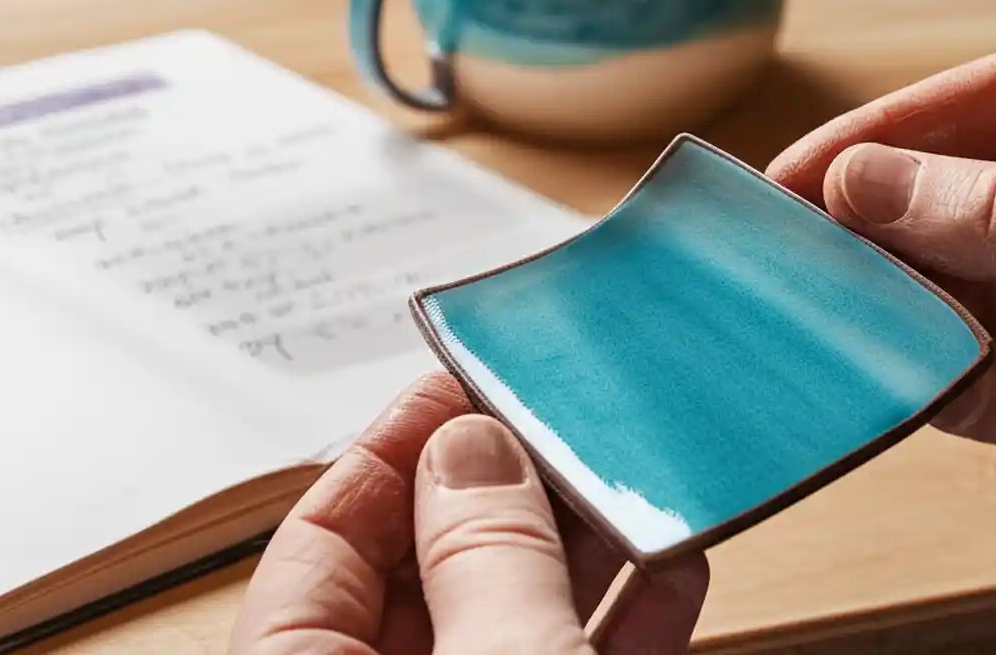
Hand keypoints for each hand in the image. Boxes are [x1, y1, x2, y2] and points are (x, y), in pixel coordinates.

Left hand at [229, 372, 708, 653]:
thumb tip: (472, 446)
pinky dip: (630, 616)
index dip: (392, 448)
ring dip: (584, 547)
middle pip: (428, 567)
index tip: (459, 380)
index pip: (322, 539)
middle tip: (561, 416)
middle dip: (505, 488)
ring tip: (632, 471)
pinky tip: (673, 559)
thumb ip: (484, 556)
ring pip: (514, 615)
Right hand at [768, 36, 995, 565]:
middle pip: (972, 196)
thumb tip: (869, 180)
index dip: (900, 130)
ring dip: (902, 308)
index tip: (808, 166)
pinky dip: (939, 381)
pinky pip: (986, 380)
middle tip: (793, 245)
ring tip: (830, 314)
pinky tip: (899, 373)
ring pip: (967, 292)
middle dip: (888, 224)